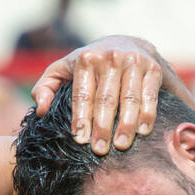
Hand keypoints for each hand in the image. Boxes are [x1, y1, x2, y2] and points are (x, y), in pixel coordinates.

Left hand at [32, 36, 164, 154]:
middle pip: (105, 98)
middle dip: (102, 126)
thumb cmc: (91, 65)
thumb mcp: (64, 70)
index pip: (82, 93)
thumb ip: (46, 87)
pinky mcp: (153, 68)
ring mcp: (134, 62)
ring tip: (121, 145)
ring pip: (129, 98)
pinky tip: (143, 131)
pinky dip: (147, 114)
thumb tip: (41, 110)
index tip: (80, 139)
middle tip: (100, 150)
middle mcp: (111, 57)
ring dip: (126, 124)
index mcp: (87, 58)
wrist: (128, 44)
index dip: (80, 117)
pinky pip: (149, 95)